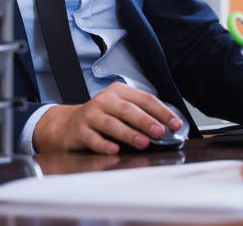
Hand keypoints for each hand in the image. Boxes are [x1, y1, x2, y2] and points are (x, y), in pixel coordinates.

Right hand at [33, 82, 182, 154]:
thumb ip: (139, 114)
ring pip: (112, 123)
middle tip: (160, 132)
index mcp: (119, 92)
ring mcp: (91, 114)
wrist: (67, 123)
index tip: (175, 124)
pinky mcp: (80, 130)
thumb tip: (166, 128)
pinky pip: (93, 138)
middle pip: (128, 109)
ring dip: (129, 133)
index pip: (145, 99)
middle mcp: (105, 100)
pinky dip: (104, 144)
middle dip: (146, 121)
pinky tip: (114, 150)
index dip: (162, 111)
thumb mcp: (119, 108)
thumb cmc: (101, 117)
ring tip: (143, 142)